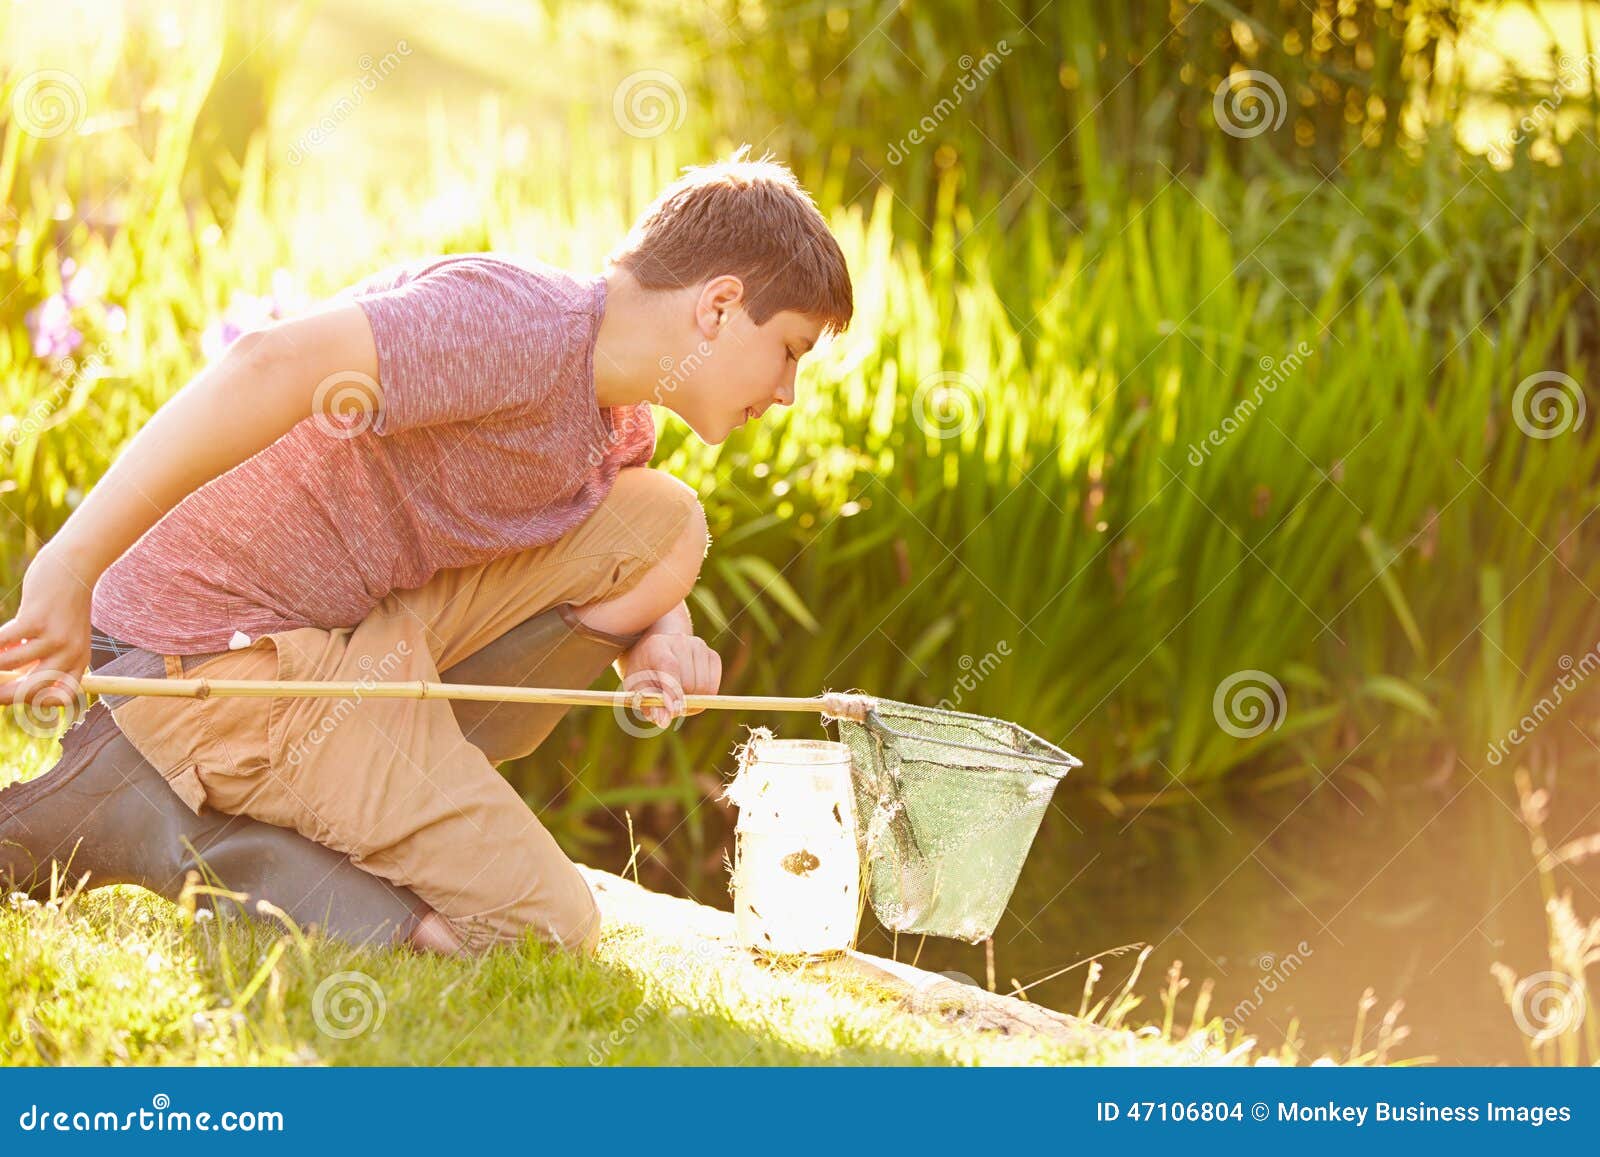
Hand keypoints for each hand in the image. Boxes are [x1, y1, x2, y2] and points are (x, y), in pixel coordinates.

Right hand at [0, 544, 94, 712]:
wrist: (74, 567)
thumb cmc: (62, 604)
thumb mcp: (62, 634)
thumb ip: (42, 657)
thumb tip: (9, 683)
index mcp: (80, 659)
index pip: (62, 696)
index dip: (36, 702)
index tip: (18, 696)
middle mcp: (70, 652)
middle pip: (32, 690)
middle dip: (3, 694)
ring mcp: (54, 637)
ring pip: (9, 664)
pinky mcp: (36, 620)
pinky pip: (1, 642)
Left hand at [616, 630, 721, 729]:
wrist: (655, 651)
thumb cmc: (643, 673)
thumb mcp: (637, 688)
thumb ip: (649, 703)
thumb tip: (664, 721)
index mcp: (657, 645)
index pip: (670, 668)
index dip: (673, 691)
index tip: (673, 712)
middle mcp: (681, 641)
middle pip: (689, 682)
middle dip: (680, 702)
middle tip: (668, 707)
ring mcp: (699, 646)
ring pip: (704, 687)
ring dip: (692, 701)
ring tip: (676, 699)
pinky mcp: (712, 656)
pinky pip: (713, 687)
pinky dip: (703, 697)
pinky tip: (689, 693)